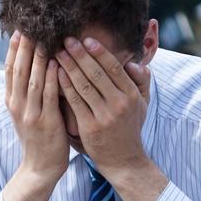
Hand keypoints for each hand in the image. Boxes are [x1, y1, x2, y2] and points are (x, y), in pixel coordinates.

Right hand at [5, 31, 69, 182]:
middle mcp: (18, 106)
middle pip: (19, 70)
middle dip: (25, 46)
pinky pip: (49, 95)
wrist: (40, 169)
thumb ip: (26, 93)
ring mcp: (31, 114)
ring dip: (38, 57)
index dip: (14, 49)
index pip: (10, 70)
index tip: (20, 29)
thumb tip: (30, 68)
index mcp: (12, 102)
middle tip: (31, 24)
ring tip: (44, 37)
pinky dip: (53, 78)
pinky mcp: (46, 122)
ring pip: (33, 79)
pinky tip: (58, 62)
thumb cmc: (38, 139)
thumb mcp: (26, 114)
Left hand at [56, 36, 151, 177]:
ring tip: (58, 53)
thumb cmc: (130, 129)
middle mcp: (118, 104)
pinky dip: (65, 86)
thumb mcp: (143, 104)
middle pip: (96, 73)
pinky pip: (75, 102)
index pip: (114, 67)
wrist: (124, 161)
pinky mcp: (89, 127)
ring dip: (69, 67)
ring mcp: (103, 116)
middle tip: (66, 39)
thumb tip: (134, 62)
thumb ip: (141, 81)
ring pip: (84, 85)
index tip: (86, 39)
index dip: (99, 52)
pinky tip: (57, 74)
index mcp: (131, 95)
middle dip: (80, 55)